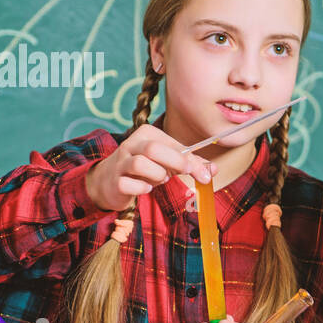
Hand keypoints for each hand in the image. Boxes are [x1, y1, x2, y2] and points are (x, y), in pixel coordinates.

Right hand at [85, 123, 215, 211]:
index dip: (192, 161)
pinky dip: (141, 189)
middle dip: (174, 163)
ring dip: (156, 176)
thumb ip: (191, 164)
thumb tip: (213, 169)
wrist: (110, 181)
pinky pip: (128, 184)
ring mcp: (120, 162)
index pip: (173, 144)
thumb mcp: (168, 162)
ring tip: (159, 180)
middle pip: (154, 149)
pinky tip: (145, 188)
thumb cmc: (146, 169)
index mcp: (147, 134)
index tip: (205, 175)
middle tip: (183, 173)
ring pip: (140, 164)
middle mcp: (131, 144)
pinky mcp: (114, 180)